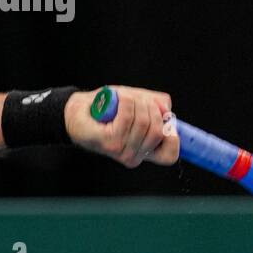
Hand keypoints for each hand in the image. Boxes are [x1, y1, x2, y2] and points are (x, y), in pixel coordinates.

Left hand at [64, 86, 178, 168]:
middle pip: (158, 130)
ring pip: (143, 121)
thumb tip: (166, 108)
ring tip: (125, 97)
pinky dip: (126, 101)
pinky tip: (118, 98)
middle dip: (152, 107)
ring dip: (137, 100)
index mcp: (144, 151)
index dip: (174, 138)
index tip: (167, 121)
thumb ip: (157, 105)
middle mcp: (134, 156)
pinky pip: (127, 116)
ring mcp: (121, 151)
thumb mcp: (138, 103)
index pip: (169, 155)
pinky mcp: (109, 143)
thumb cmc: (109, 107)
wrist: (78, 110)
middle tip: (139, 98)